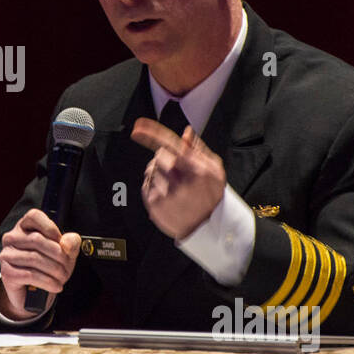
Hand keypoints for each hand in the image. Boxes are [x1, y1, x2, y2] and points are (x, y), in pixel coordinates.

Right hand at [0, 208, 81, 319]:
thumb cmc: (48, 266)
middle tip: (67, 267)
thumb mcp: (64, 252)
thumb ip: (70, 243)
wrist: (33, 292)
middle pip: (36, 239)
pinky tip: (56, 286)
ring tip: (62, 278)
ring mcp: (7, 255)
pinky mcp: (7, 273)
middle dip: (58, 255)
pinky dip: (47, 282)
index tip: (62, 244)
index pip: (34, 216)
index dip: (51, 228)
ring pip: (34, 258)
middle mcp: (11, 238)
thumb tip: (67, 242)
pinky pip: (30, 275)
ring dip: (54, 270)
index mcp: (24, 226)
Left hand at [131, 116, 226, 240]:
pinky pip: (146, 184)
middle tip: (175, 168)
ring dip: (159, 171)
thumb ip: (198, 148)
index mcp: (196, 169)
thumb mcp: (214, 168)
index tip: (138, 127)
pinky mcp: (155, 204)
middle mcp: (180, 181)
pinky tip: (166, 193)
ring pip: (151, 169)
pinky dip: (153, 184)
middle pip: (159, 155)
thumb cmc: (211, 194)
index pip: (170, 144)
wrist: (206, 226)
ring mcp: (166, 193)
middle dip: (165, 156)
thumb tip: (186, 132)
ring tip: (173, 184)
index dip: (152, 133)